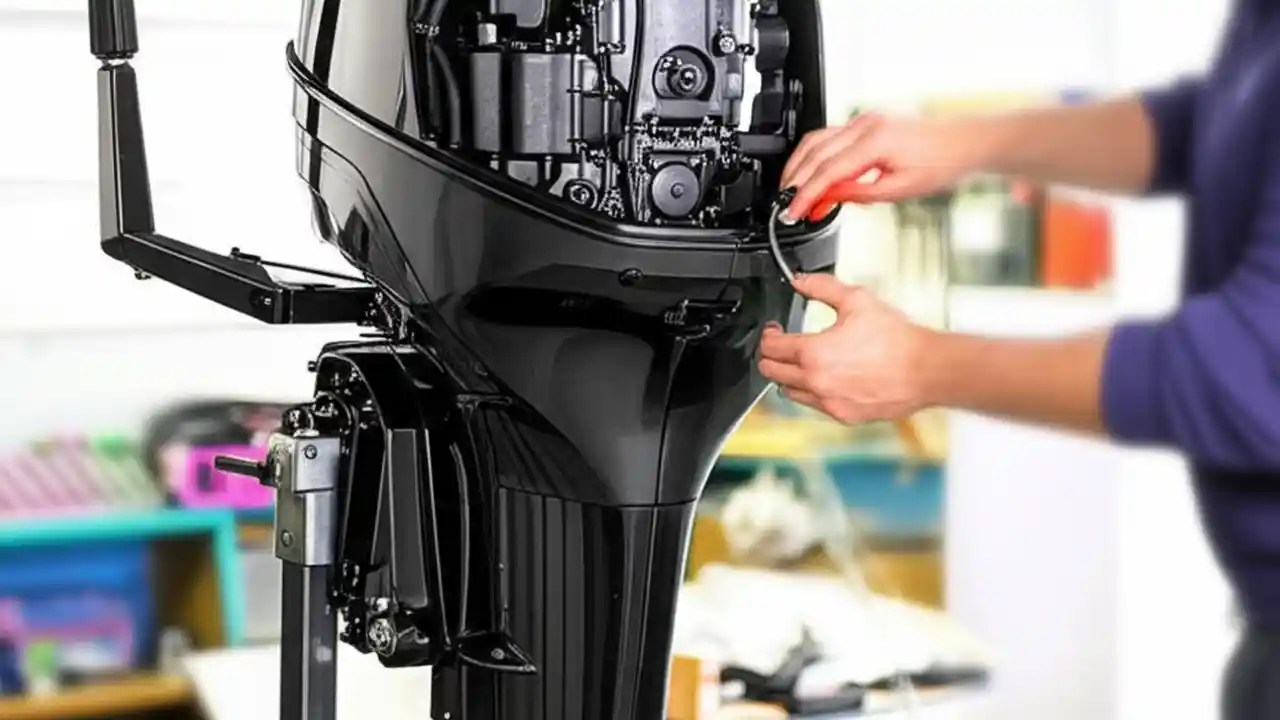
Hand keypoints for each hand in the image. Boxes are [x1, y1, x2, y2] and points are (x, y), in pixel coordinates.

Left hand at [758, 274, 935, 424]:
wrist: (925, 369)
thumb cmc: (896, 339)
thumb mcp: (856, 300)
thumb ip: (822, 288)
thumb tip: (800, 281)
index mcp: (814, 353)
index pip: (771, 347)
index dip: (768, 335)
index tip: (774, 330)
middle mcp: (816, 382)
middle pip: (771, 372)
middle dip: (770, 356)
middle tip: (779, 345)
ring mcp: (828, 402)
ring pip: (789, 392)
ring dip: (788, 376)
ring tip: (801, 362)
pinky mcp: (842, 416)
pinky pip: (813, 406)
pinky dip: (811, 392)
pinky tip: (823, 379)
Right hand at [779, 112, 987, 222]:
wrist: (963, 143)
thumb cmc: (942, 163)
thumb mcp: (900, 190)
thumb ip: (859, 193)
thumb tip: (829, 198)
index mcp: (874, 140)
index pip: (827, 170)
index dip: (806, 194)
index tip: (793, 211)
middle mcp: (865, 124)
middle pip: (814, 152)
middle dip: (795, 181)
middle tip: (786, 206)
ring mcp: (863, 120)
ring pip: (816, 141)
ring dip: (800, 166)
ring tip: (793, 192)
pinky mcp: (865, 123)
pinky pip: (829, 137)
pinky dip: (815, 157)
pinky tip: (813, 175)